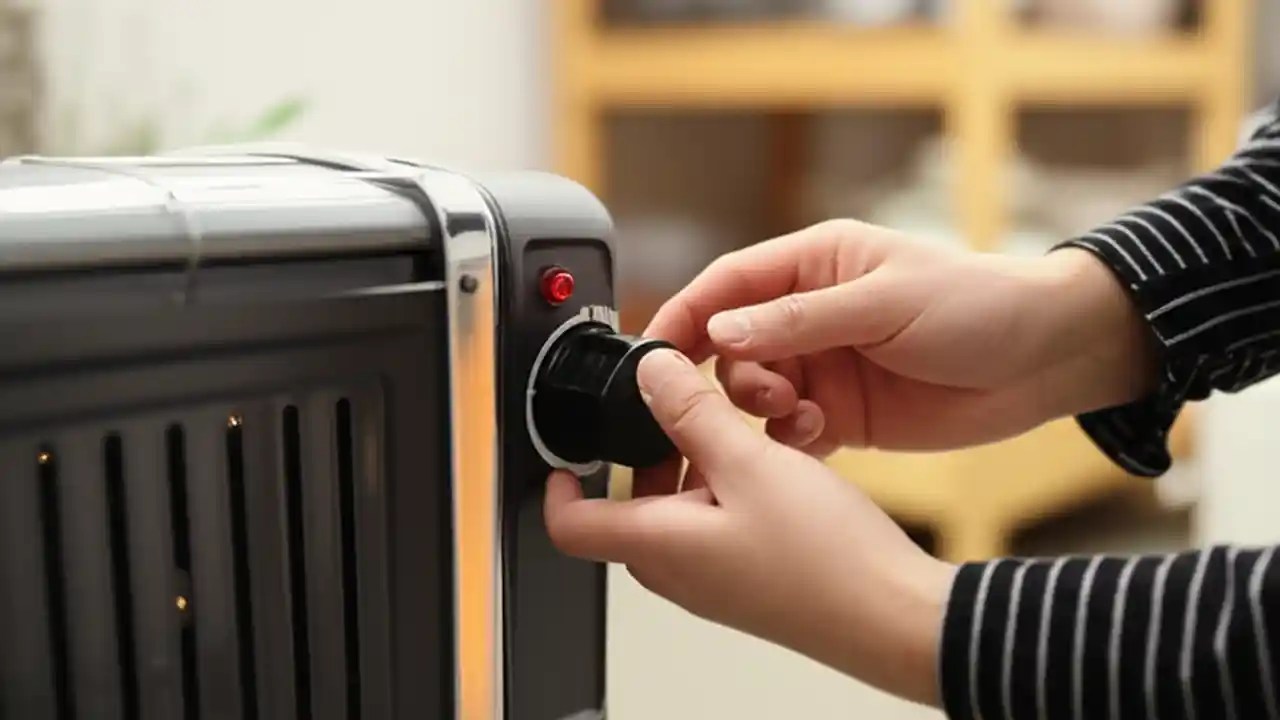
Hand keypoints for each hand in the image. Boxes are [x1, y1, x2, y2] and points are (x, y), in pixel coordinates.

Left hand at [544, 349, 954, 706]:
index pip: (569, 526)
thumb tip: (650, 374)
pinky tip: (778, 464)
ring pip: (683, 509)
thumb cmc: (826, 559)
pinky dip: (734, 487)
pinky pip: (721, 524)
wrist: (893, 616)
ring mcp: (716, 580)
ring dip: (701, 464)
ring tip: (743, 430)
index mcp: (658, 545)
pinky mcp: (751, 578)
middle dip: (649, 454)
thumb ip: (691, 413)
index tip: (563, 455)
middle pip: (632, 507)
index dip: (555, 487)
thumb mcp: (750, 463)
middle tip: (680, 413)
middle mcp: (679, 570)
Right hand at [645, 220, 1157, 453]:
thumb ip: (798, 319)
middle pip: (732, 345)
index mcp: (815, 265)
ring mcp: (826, 367)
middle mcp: (810, 316)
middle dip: (730, 375)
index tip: (654, 352)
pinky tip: (813, 441)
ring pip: (754, 393)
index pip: (728, 286)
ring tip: (797, 420)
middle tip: (762, 396)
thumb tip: (720, 332)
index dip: (687, 315)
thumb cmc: (980, 304)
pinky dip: (788, 443)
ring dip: (761, 411)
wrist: (1048, 359)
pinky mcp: (844, 415)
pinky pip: (790, 433)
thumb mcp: (885, 303)